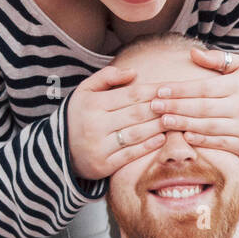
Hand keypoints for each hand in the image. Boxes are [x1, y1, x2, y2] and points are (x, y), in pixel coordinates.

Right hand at [65, 62, 169, 181]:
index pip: (130, 95)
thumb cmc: (79, 116)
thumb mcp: (86, 91)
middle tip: (179, 104)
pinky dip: (147, 146)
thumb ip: (107, 77)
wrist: (59, 150)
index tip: (170, 88)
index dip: (153, 91)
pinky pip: (130, 155)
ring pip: (135, 134)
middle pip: (136, 114)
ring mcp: (99, 146)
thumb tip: (133, 72)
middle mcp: (95, 125)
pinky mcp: (103, 165)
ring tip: (174, 120)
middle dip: (160, 108)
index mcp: (92, 104)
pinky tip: (161, 139)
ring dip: (157, 127)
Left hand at [147, 45, 238, 159]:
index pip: (204, 87)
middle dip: (176, 106)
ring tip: (163, 120)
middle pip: (203, 107)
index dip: (180, 89)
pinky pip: (219, 142)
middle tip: (154, 106)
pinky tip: (185, 135)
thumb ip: (217, 60)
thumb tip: (193, 53)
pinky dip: (201, 139)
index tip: (160, 90)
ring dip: (184, 123)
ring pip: (208, 125)